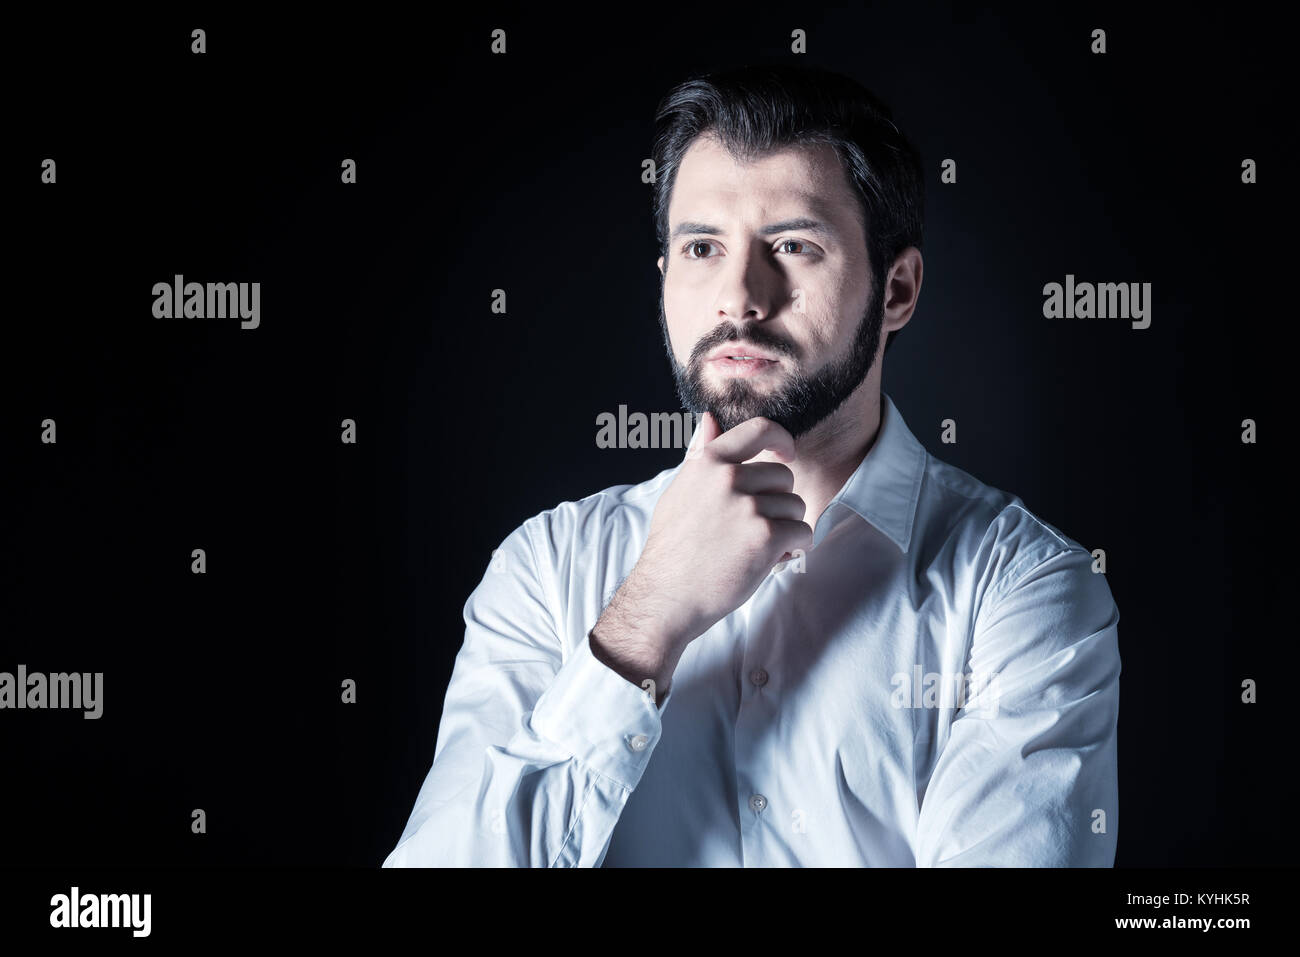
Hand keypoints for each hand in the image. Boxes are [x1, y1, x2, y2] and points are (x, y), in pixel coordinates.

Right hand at [627, 412, 812, 645]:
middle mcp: (729, 478)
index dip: (781, 439)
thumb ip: (701, 454)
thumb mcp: (680, 490)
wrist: (668, 594)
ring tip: (757, 548)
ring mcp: (749, 507)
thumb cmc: (673, 547)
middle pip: (784, 477)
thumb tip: (710, 419)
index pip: (759, 428)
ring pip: (796, 507)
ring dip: (786, 529)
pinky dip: (795, 549)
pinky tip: (770, 560)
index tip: (787, 454)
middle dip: (778, 503)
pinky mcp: (766, 536)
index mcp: (709, 462)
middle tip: (755, 529)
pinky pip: (803, 533)